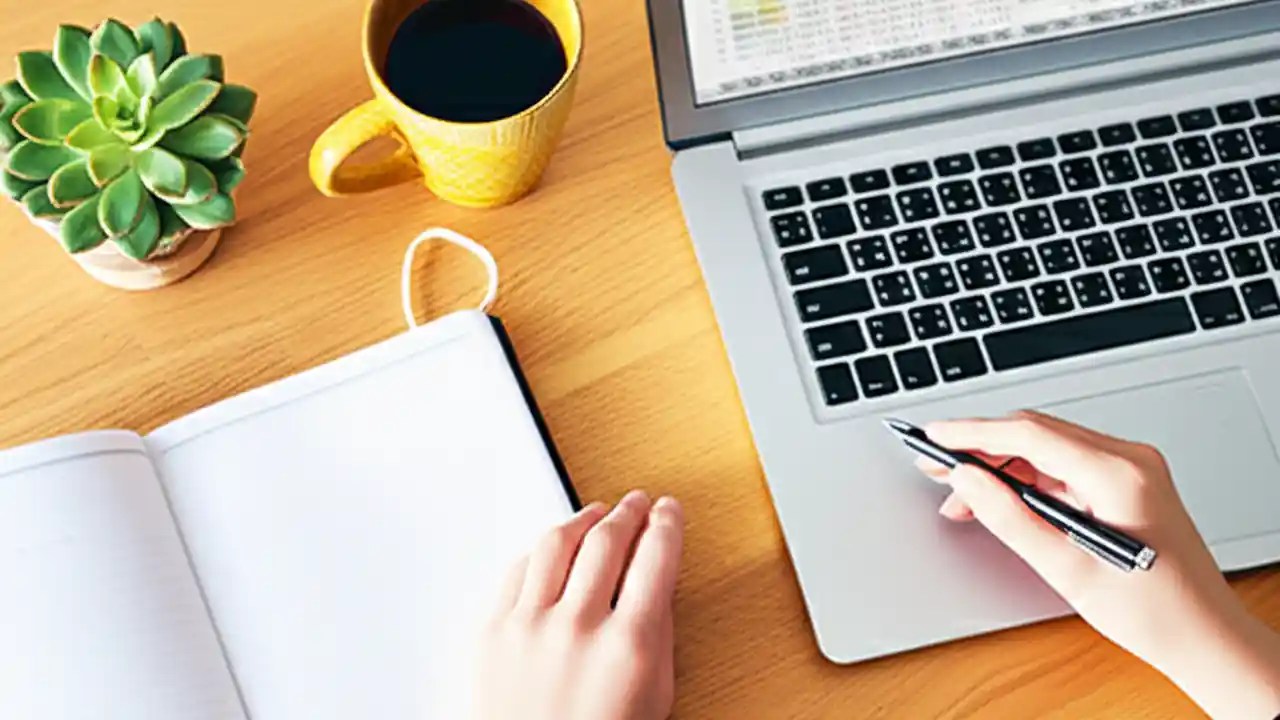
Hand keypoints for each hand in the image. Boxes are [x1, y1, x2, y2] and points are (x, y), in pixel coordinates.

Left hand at [472, 491, 682, 719]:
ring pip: (558, 542)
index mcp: (629, 648)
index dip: (667, 524)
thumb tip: (655, 581)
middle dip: (629, 512)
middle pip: (609, 540)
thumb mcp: (654, 696)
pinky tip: (555, 546)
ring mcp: (529, 628)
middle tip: (639, 503)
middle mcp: (578, 630)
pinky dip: (541, 550)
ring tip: (597, 513)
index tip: (670, 512)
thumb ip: (656, 634)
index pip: (656, 557)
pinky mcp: (491, 633)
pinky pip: (518, 570)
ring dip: (584, 519)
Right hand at [921, 411, 1279, 719]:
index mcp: (1119, 474)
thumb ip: (1010, 519)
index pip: (1029, 434)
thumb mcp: (1067, 569)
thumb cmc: (1154, 611)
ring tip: (960, 495)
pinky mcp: (1125, 482)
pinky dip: (1026, 480)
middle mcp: (1128, 459)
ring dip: (1000, 467)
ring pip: (1045, 449)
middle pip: (1035, 434)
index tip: (932, 437)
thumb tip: (966, 482)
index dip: (972, 432)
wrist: (1204, 636)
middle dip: (979, 448)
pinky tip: (999, 501)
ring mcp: (1130, 468)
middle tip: (933, 466)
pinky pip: (1063, 467)